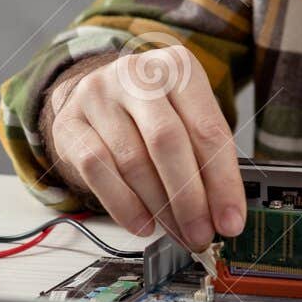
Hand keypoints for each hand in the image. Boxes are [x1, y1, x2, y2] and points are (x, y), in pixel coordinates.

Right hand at [47, 45, 246, 248]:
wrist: (102, 91)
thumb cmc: (156, 109)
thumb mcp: (189, 115)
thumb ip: (207, 156)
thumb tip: (224, 213)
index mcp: (178, 66)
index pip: (207, 128)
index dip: (222, 181)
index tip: (231, 220)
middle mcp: (136, 73)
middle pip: (167, 141)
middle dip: (189, 199)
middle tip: (201, 234)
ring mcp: (99, 95)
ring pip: (133, 161)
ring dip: (160, 208)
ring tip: (178, 232)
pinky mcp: (70, 122)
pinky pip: (98, 171)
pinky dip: (124, 206)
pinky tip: (144, 224)